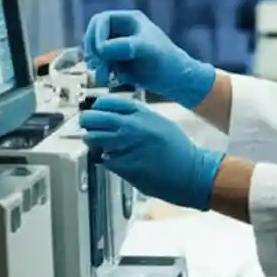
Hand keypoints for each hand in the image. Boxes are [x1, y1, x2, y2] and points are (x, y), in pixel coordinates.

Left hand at [80, 96, 223, 210]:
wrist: (189, 172)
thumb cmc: (177, 149)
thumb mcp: (160, 123)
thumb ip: (138, 117)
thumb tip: (114, 116)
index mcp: (143, 114)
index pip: (107, 103)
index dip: (97, 107)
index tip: (95, 111)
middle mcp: (132, 127)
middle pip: (94, 119)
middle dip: (87, 123)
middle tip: (87, 127)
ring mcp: (125, 146)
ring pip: (93, 139)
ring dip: (93, 142)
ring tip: (101, 145)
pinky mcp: (122, 165)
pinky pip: (103, 159)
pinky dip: (106, 159)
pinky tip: (118, 160)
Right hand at [82, 10, 215, 108]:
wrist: (177, 81)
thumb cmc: (166, 61)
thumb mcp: (147, 50)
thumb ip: (125, 45)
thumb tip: (103, 48)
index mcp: (130, 20)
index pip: (101, 20)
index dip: (96, 34)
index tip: (102, 51)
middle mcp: (123, 31)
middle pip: (94, 35)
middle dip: (93, 51)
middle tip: (96, 67)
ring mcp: (119, 46)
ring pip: (95, 51)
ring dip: (95, 63)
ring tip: (103, 78)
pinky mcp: (119, 62)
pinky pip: (101, 64)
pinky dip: (102, 71)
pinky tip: (111, 80)